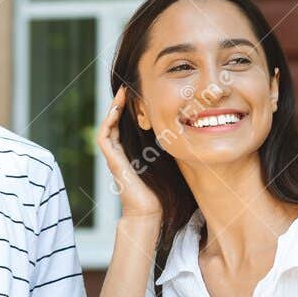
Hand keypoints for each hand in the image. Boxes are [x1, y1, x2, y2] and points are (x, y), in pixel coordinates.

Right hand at [98, 87, 162, 220]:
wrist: (150, 212)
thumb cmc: (162, 191)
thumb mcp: (169, 161)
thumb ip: (172, 146)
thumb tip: (193, 129)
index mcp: (134, 150)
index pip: (130, 122)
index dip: (133, 107)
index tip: (143, 91)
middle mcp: (122, 151)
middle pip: (118, 120)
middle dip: (122, 102)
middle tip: (130, 84)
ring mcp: (114, 156)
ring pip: (109, 125)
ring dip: (114, 108)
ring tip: (122, 91)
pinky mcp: (111, 161)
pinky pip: (104, 137)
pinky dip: (108, 122)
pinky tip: (116, 110)